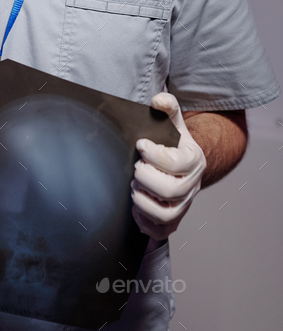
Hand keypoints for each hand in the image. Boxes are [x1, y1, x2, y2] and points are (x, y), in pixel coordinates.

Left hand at [131, 92, 206, 239]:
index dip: (154, 155)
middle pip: (170, 191)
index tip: (140, 145)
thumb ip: (168, 106)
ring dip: (143, 200)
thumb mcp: (173, 122)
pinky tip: (135, 205)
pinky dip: (143, 220)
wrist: (183, 163)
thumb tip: (158, 100)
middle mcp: (192, 185)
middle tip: (136, 168)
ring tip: (135, 186)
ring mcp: (184, 205)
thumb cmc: (173, 142)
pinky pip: (160, 230)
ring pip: (165, 214)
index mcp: (194, 160)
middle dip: (146, 178)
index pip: (176, 163)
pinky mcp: (173, 220)